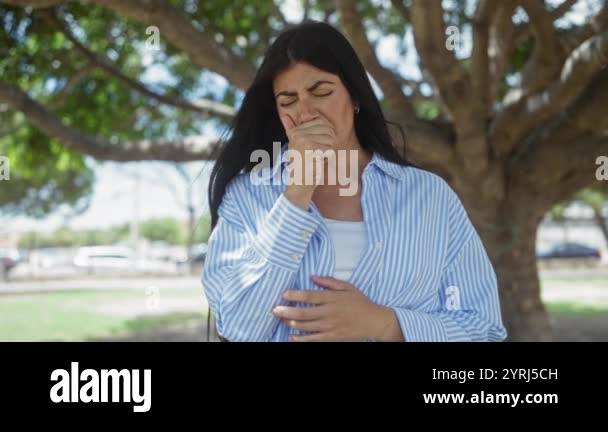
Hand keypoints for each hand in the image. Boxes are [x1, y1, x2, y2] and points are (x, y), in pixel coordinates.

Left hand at [272, 275, 402, 340]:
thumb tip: (313, 277)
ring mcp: (331, 326)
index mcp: (332, 298)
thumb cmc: (360, 302)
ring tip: (281, 319)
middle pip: (303, 312)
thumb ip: (330, 282)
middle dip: (286, 311)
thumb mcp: (348, 287)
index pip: (309, 295)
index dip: (294, 295)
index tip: (283, 294)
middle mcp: (330, 312)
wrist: (375, 321)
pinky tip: (292, 336)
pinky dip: (301, 338)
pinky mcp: (333, 337)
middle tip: (275, 310)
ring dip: (291, 323)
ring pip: (306, 326)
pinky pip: (314, 339)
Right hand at [280, 115, 336, 208]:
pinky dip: (328, 158)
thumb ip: (291, 130)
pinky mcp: (311, 150)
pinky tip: (319, 163)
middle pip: (328, 130)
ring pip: (330, 139)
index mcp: (296, 131)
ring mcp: (304, 141)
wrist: (299, 184)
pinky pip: (330, 149)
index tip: (320, 146)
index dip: (327, 134)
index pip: (322, 122)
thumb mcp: (295, 145)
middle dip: (329, 143)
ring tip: (318, 158)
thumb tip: (285, 116)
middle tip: (319, 154)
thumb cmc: (300, 165)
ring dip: (329, 151)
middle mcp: (299, 134)